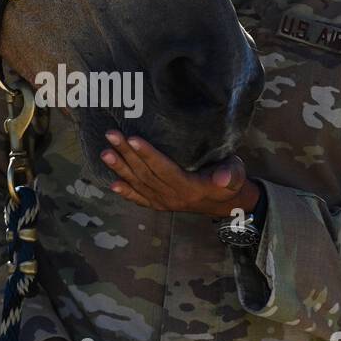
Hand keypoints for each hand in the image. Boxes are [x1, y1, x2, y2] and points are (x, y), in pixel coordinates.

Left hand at [100, 130, 260, 215]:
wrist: (227, 204)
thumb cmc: (230, 181)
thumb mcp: (236, 174)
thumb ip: (230, 175)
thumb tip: (224, 179)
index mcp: (190, 188)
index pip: (164, 169)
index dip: (148, 154)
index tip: (132, 139)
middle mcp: (173, 197)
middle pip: (146, 174)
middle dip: (127, 155)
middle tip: (111, 136)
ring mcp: (165, 202)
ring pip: (139, 184)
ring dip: (120, 169)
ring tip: (105, 153)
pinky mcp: (160, 204)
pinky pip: (140, 199)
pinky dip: (126, 192)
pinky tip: (112, 184)